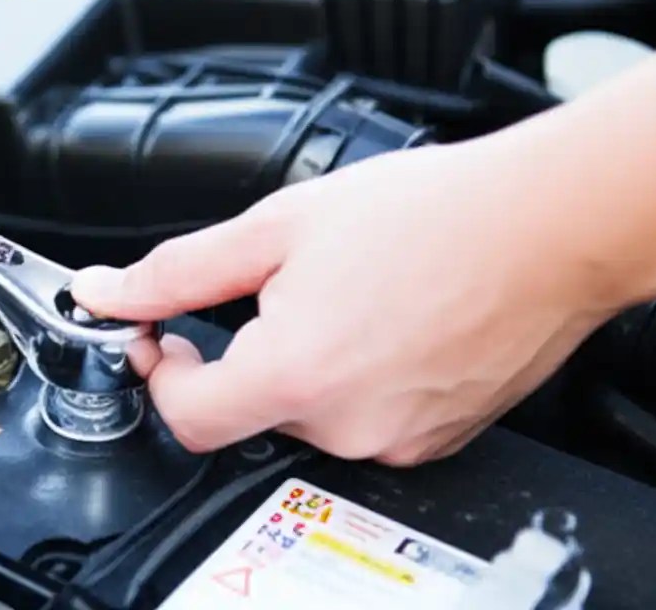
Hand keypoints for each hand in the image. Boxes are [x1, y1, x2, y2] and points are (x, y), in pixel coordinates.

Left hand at [71, 139, 612, 464]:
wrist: (545, 226)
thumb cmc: (431, 216)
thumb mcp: (277, 226)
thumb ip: (178, 271)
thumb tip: (110, 292)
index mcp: (296, 373)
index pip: (185, 416)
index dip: (161, 373)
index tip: (164, 335)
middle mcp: (345, 424)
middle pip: (247, 410)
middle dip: (237, 354)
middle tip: (266, 292)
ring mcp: (393, 439)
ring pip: (305, 413)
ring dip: (298, 363)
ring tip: (339, 297)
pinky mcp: (431, 439)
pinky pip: (361, 420)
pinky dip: (351, 379)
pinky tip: (376, 324)